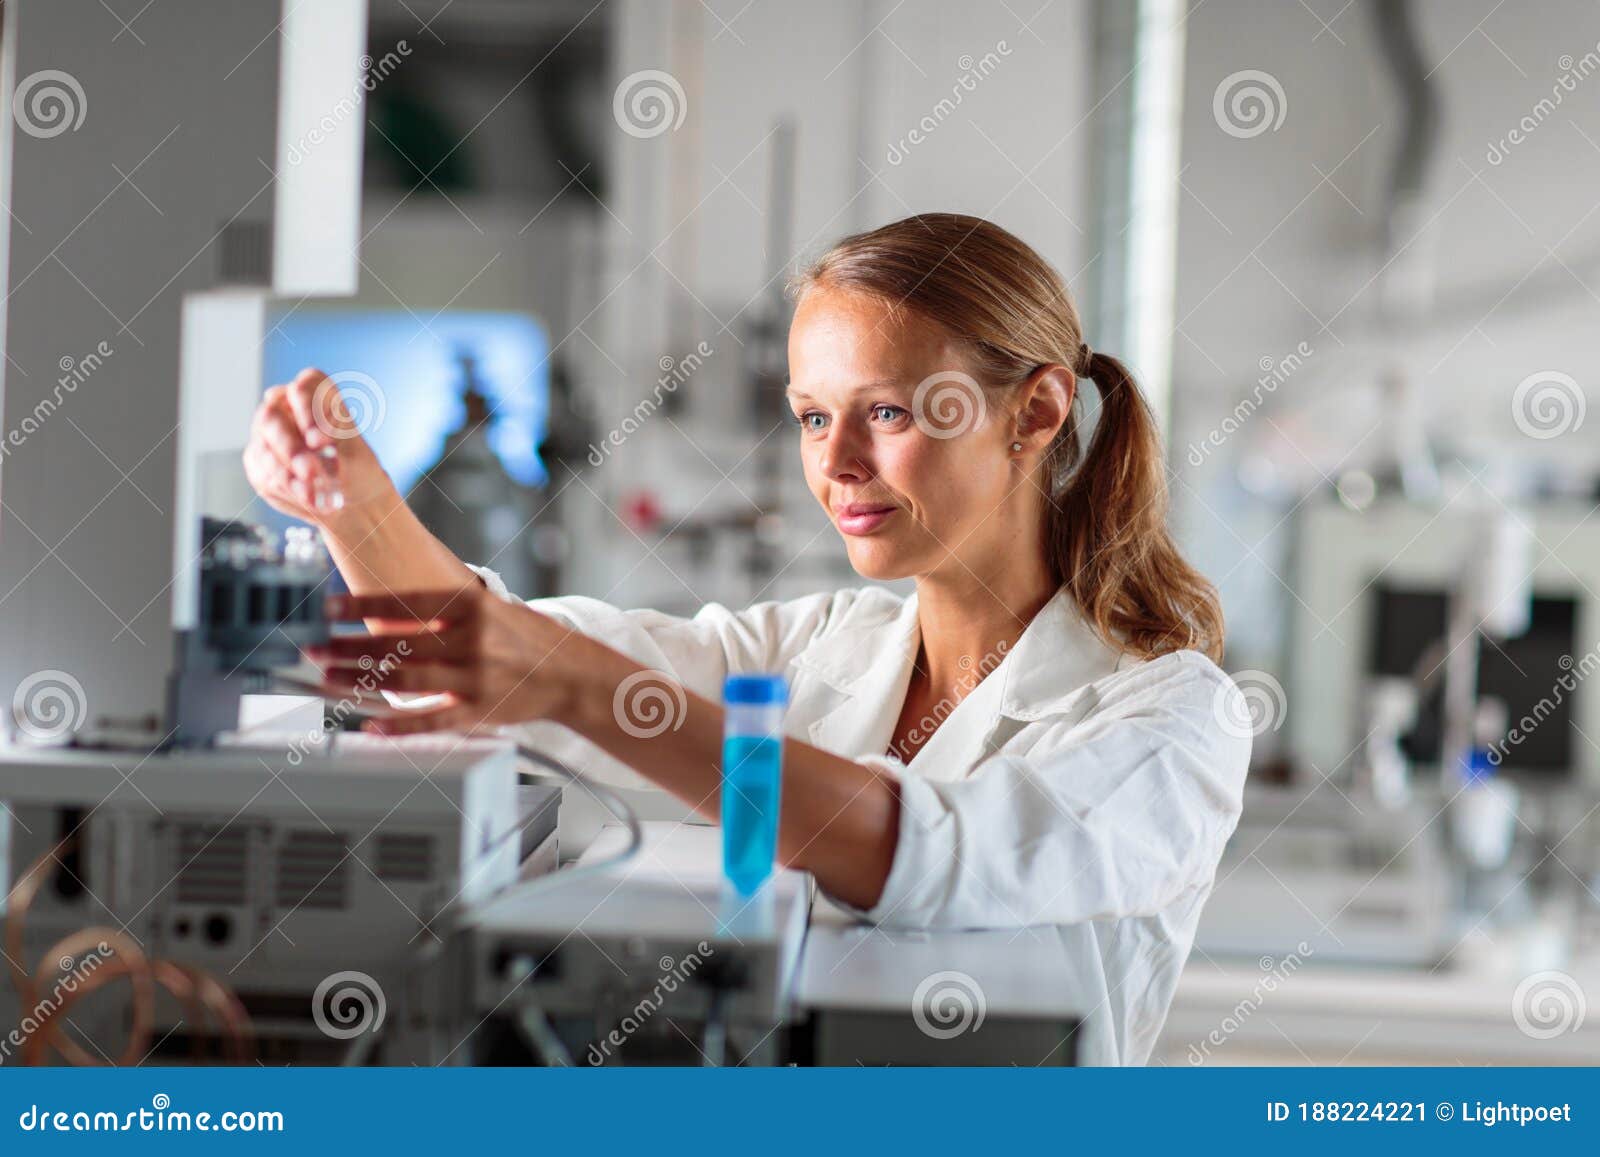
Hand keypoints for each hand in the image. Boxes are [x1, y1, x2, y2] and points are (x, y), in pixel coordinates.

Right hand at [243, 367, 399, 530]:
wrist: (349, 498)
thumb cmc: (356, 468)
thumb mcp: (356, 454)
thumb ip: (336, 444)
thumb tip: (314, 440)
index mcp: (316, 395)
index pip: (303, 388)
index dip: (306, 410)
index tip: (319, 440)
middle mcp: (286, 408)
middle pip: (271, 417)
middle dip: (289, 448)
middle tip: (309, 472)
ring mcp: (268, 434)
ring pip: (262, 446)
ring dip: (285, 472)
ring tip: (312, 494)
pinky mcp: (259, 460)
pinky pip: (260, 471)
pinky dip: (282, 486)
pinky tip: (304, 498)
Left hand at [308, 588, 593, 735]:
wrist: (570, 673)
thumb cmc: (526, 639)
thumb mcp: (491, 609)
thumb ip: (446, 610)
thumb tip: (389, 609)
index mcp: (473, 608)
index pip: (406, 604)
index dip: (362, 606)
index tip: (328, 608)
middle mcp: (472, 641)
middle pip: (396, 645)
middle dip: (348, 647)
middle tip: (314, 648)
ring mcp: (474, 679)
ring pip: (405, 680)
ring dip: (360, 680)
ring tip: (328, 678)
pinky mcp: (478, 712)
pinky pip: (431, 720)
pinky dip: (398, 725)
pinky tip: (370, 725)